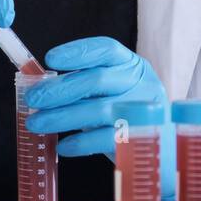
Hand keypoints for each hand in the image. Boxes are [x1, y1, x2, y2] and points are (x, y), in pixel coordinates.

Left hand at [24, 37, 175, 199]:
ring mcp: (144, 113)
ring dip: (62, 116)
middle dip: (60, 89)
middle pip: (98, 79)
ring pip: (98, 110)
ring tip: (37, 123)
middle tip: (33, 99)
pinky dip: (80, 142)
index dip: (78, 52)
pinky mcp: (140, 140)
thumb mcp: (116, 91)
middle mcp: (142, 85)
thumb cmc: (131, 115)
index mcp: (134, 66)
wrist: (166, 150)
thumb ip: (87, 84)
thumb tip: (41, 84)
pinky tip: (63, 145)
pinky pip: (105, 139)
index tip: (50, 59)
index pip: (107, 50)